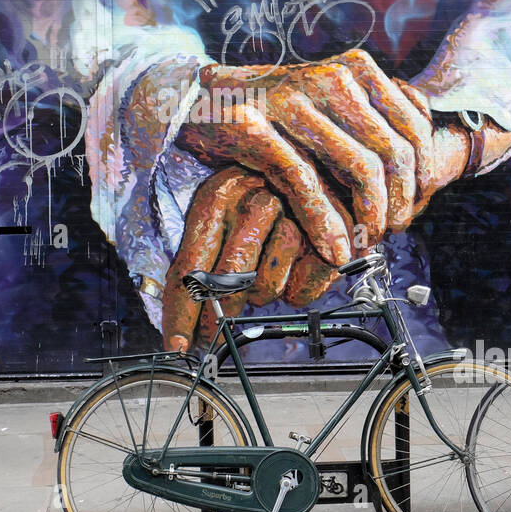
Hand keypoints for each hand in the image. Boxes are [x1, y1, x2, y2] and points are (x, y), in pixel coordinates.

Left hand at [161, 168, 344, 351]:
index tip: (178, 345)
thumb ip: (200, 257)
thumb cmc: (259, 198)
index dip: (182, 313)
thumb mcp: (220, 211)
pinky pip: (302, 292)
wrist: (323, 166)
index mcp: (218, 194)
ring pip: (266, 289)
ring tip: (264, 274)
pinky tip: (293, 270)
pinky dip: (296, 293)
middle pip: (228, 283)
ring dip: (262, 294)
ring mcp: (295, 215)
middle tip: (213, 332)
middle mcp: (254, 200)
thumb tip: (182, 323)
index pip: (191, 266)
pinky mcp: (331, 233)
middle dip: (219, 316)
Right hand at [177, 49, 443, 265]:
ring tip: (367, 243)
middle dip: (401, 201)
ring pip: (359, 168)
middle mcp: (331, 78)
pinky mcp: (257, 128)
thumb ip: (370, 117)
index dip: (424, 174)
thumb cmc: (273, 110)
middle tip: (394, 230)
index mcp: (356, 70)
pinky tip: (334, 249)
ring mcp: (293, 101)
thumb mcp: (327, 102)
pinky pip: (306, 183)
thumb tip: (425, 143)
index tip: (417, 205)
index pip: (415, 126)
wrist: (200, 98)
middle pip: (394, 151)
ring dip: (369, 216)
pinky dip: (325, 223)